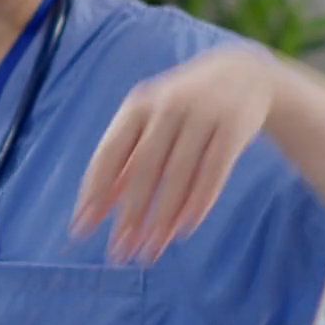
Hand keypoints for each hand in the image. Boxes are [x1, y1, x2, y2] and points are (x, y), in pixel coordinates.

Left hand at [70, 47, 285, 264]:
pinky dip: (198, 203)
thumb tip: (97, 206)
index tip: (82, 226)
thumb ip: (124, 159)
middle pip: (143, 169)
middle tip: (119, 250)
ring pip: (178, 175)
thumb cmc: (181, 108)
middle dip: (129, 214)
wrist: (242, 74)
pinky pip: (213, 173)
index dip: (95, 191)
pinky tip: (183, 230)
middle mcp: (167, 108)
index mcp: (137, 106)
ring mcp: (202, 116)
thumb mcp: (149, 121)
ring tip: (150, 250)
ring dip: (162, 217)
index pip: (109, 153)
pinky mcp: (233, 128)